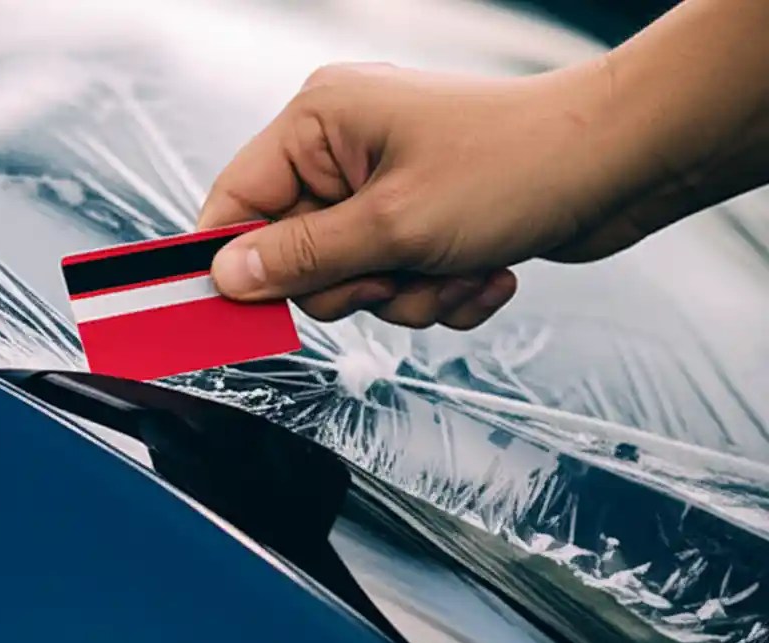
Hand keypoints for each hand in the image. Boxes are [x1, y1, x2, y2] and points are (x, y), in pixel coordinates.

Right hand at [198, 60, 661, 329]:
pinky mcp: (422, 217)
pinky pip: (397, 281)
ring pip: (351, 280)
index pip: (236, 200)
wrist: (621, 163)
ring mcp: (385, 185)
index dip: (230, 260)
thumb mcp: (393, 225)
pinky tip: (483, 271)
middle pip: (294, 254)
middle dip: (353, 284)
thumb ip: (301, 258)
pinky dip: (438, 291)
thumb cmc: (514, 167)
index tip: (227, 315)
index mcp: (320, 122)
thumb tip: (226, 278)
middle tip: (394, 275)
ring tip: (456, 269)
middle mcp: (345, 149)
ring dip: (405, 295)